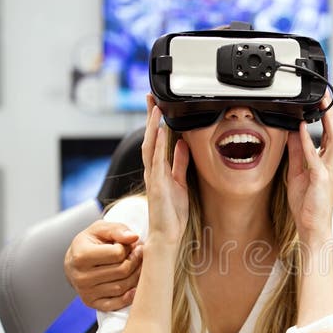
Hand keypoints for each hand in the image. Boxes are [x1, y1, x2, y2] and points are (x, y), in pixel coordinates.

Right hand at [64, 220, 141, 310]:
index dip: (128, 248)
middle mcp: (81, 276)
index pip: (118, 254)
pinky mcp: (91, 303)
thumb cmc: (90, 243)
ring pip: (123, 287)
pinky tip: (135, 287)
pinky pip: (116, 304)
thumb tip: (134, 237)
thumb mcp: (101, 229)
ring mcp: (85, 292)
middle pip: (122, 271)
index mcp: (81, 255)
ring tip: (137, 266)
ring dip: (135, 276)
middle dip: (135, 261)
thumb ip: (118, 230)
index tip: (128, 245)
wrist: (74, 261)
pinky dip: (129, 297)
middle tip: (139, 255)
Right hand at [142, 96, 189, 246]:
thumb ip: (180, 163)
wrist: (167, 234)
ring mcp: (153, 177)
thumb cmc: (172, 213)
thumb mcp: (181, 182)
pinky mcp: (157, 185)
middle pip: (148, 138)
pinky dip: (158, 145)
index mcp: (158, 170)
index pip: (154, 140)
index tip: (156, 104)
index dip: (154, 122)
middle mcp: (153, 171)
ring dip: (151, 126)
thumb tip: (183, 144)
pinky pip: (157, 161)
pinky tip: (160, 131)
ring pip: (149, 146)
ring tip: (155, 108)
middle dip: (149, 117)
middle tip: (150, 97)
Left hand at [286, 103, 332, 244]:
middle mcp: (332, 163)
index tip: (319, 100)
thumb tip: (291, 133)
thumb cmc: (308, 204)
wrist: (313, 227)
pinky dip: (308, 142)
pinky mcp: (322, 179)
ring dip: (325, 120)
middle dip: (329, 111)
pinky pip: (315, 156)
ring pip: (332, 139)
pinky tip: (301, 130)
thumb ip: (296, 152)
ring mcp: (329, 170)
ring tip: (319, 104)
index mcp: (327, 161)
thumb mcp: (297, 172)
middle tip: (324, 94)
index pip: (329, 132)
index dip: (325, 115)